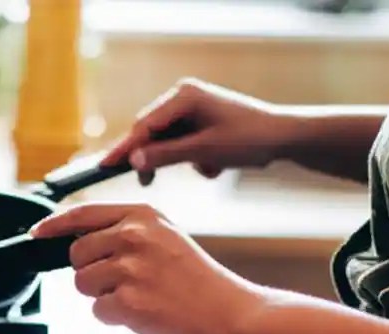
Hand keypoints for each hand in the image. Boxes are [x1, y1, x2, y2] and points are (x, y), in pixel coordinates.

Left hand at [30, 202, 266, 333]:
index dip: (53, 225)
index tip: (36, 233)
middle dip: (92, 272)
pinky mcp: (127, 302)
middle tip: (128, 282)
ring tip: (140, 297)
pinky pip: (97, 311)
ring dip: (103, 297)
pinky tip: (145, 314)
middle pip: (76, 254)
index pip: (82, 214)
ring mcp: (129, 269)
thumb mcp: (165, 238)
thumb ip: (125, 232)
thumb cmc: (197, 281)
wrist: (231, 313)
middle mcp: (133, 236)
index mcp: (143, 215)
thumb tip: (76, 240)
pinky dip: (115, 319)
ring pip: (82, 284)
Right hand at [102, 79, 294, 182]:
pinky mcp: (201, 122)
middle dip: (154, 157)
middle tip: (147, 182)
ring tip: (206, 168)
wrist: (284, 138)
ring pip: (167, 141)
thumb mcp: (204, 151)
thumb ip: (165, 155)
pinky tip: (216, 164)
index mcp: (183, 96)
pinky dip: (193, 158)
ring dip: (180, 160)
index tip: (104, 166)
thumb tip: (132, 161)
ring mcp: (193, 109)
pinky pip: (182, 144)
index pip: (144, 125)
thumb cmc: (248, 140)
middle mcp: (184, 98)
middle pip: (151, 132)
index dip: (124, 148)